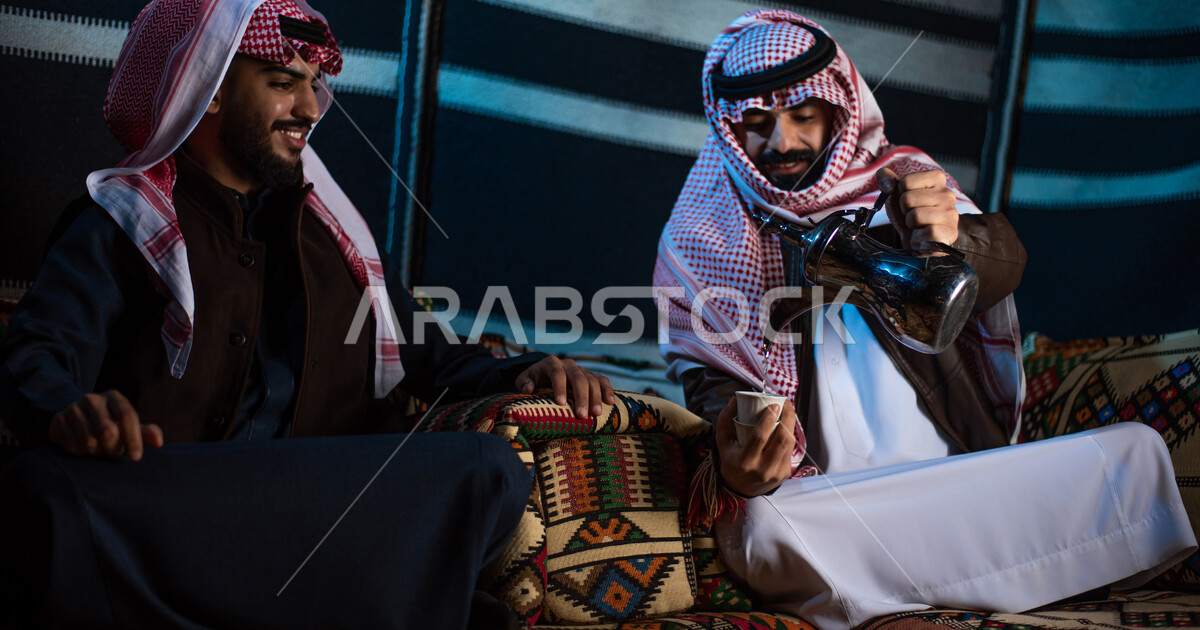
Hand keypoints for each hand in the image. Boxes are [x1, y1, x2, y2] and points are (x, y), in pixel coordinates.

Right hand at [47, 391, 163, 460]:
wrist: (77, 418)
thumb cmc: (110, 423)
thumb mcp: (128, 425)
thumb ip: (145, 432)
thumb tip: (159, 441)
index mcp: (114, 397)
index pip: (127, 416)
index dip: (133, 439)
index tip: (136, 457)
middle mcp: (92, 399)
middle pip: (108, 431)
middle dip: (114, 448)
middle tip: (113, 452)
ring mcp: (73, 408)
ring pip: (89, 441)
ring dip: (97, 452)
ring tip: (98, 448)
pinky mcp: (58, 420)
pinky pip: (72, 445)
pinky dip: (80, 452)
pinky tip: (83, 448)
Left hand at [514, 356, 615, 418]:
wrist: (545, 373)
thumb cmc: (533, 380)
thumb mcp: (523, 379)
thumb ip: (524, 383)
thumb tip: (529, 388)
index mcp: (551, 363)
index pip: (557, 373)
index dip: (560, 387)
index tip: (562, 403)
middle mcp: (568, 364)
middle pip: (578, 378)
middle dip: (581, 397)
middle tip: (582, 415)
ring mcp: (581, 369)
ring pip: (592, 380)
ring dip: (595, 397)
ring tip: (596, 414)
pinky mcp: (591, 375)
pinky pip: (602, 380)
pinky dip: (607, 390)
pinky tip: (610, 402)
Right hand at [715, 396, 796, 496]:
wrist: (739, 489)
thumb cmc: (731, 462)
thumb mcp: (722, 442)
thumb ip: (725, 420)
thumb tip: (734, 399)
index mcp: (745, 462)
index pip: (760, 438)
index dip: (768, 420)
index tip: (774, 405)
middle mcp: (762, 469)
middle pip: (782, 440)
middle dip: (788, 418)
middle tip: (785, 404)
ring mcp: (776, 473)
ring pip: (789, 444)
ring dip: (791, 425)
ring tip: (787, 412)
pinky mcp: (785, 473)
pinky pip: (789, 451)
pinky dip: (788, 437)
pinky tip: (785, 428)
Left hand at [876, 167, 958, 250]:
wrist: (916, 239)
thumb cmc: (908, 213)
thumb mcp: (894, 193)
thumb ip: (885, 178)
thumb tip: (888, 185)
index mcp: (937, 179)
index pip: (906, 181)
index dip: (900, 194)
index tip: (908, 201)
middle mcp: (948, 194)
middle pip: (908, 198)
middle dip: (905, 210)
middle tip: (913, 215)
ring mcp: (951, 213)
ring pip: (915, 215)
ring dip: (911, 223)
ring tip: (918, 224)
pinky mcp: (950, 232)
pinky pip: (927, 231)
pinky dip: (919, 235)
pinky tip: (925, 234)